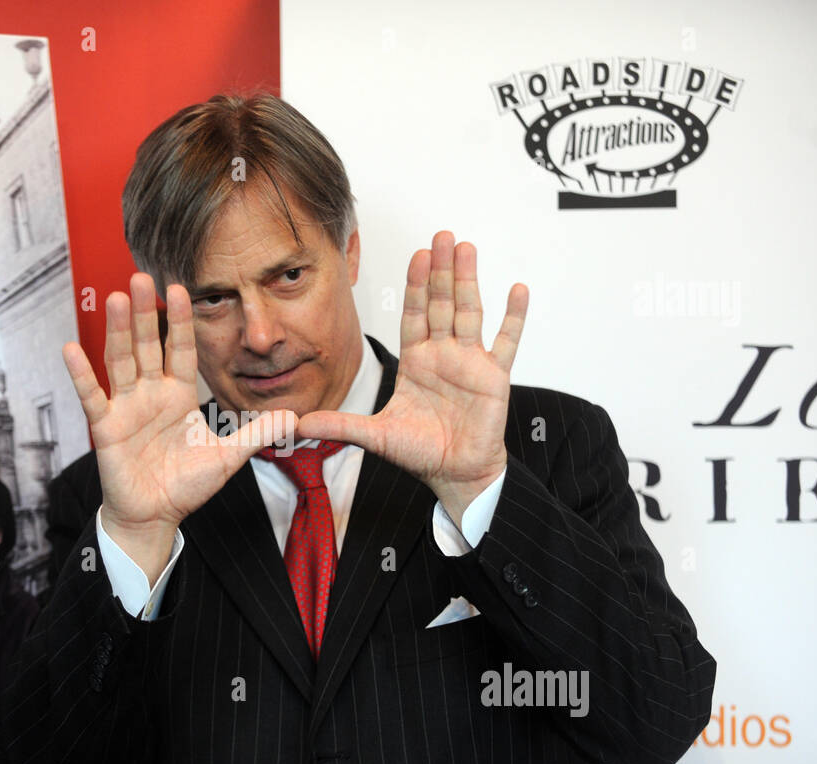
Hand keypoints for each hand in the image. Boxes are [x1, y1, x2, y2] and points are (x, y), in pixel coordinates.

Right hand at [62, 273, 295, 578]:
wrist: (155, 516)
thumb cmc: (186, 486)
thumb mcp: (227, 457)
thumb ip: (256, 434)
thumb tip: (293, 418)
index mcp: (179, 395)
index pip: (181, 350)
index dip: (181, 321)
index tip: (181, 288)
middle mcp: (151, 394)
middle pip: (148, 346)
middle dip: (146, 313)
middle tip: (141, 276)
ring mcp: (126, 408)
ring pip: (121, 361)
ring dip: (118, 330)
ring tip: (116, 298)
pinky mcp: (105, 427)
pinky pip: (92, 396)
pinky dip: (82, 374)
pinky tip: (72, 347)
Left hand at [299, 234, 525, 525]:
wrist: (454, 473)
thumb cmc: (419, 452)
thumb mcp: (375, 435)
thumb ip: (339, 425)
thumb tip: (298, 425)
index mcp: (416, 362)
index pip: (414, 315)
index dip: (416, 285)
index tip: (417, 256)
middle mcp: (442, 355)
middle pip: (442, 304)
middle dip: (441, 271)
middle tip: (442, 237)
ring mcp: (470, 363)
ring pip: (469, 312)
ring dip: (469, 281)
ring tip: (467, 248)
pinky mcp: (494, 377)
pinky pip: (507, 342)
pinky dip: (514, 318)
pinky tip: (518, 290)